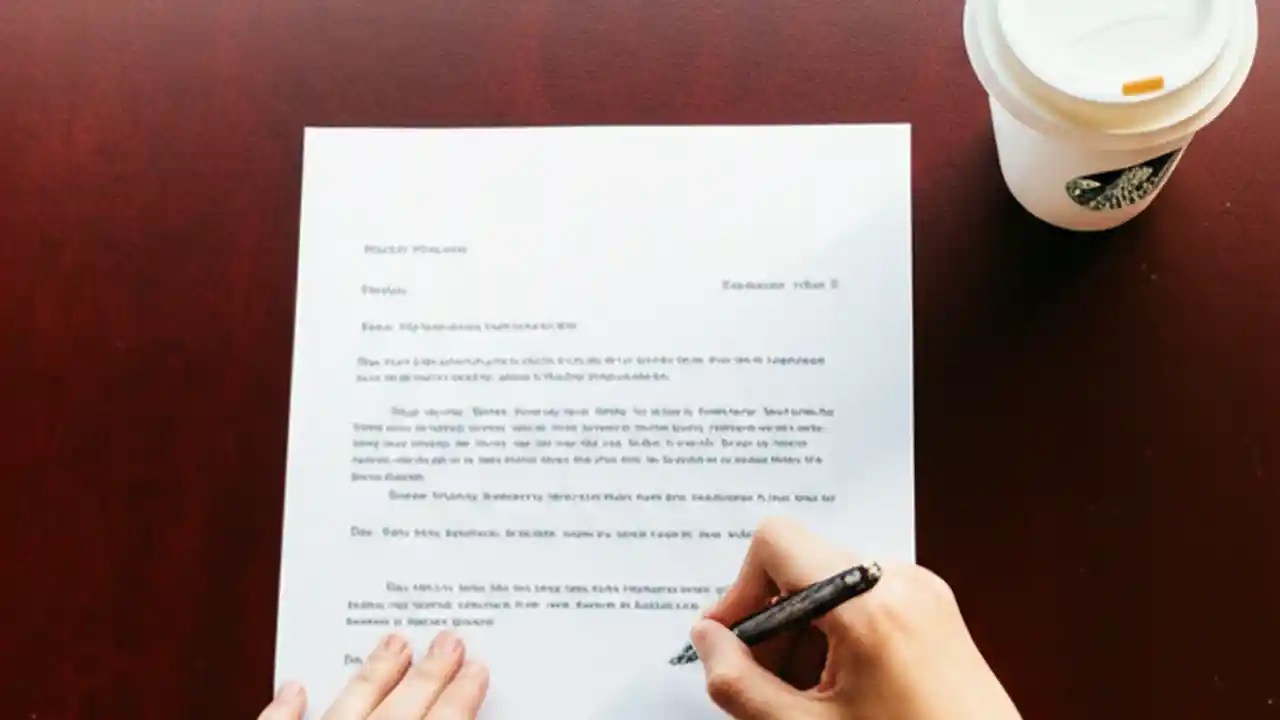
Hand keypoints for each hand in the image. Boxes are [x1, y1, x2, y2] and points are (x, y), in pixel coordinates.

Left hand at [258, 631, 487, 719]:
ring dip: (373, 675)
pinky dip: (286, 710)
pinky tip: (293, 687)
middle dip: (428, 673)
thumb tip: (470, 715)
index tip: (476, 669)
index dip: (462, 696)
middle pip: (401, 710)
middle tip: (447, 639)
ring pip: (346, 709)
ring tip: (392, 642)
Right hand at [691, 517, 1020, 719]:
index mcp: (870, 602)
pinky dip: (834, 638)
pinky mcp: (936, 611)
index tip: (729, 641)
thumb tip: (706, 638)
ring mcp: (925, 593)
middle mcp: (901, 581)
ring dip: (800, 635)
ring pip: (830, 588)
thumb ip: (739, 684)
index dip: (739, 590)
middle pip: (802, 567)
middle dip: (769, 624)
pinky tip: (834, 693)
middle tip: (759, 685)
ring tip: (801, 699)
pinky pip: (864, 603)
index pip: (776, 542)